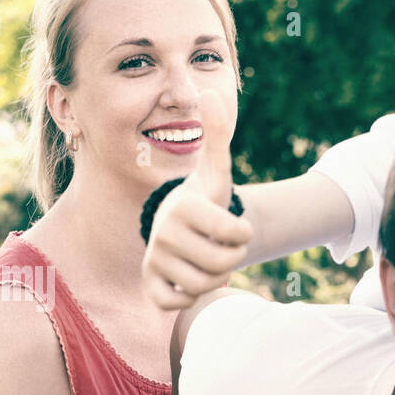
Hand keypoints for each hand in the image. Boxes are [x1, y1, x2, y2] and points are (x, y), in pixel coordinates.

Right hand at [141, 90, 251, 309]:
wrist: (177, 226)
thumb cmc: (203, 199)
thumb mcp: (216, 170)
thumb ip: (218, 135)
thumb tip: (212, 91)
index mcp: (183, 206)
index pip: (235, 235)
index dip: (243, 235)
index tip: (234, 227)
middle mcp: (162, 233)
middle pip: (222, 263)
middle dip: (231, 257)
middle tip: (222, 246)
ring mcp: (154, 261)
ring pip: (205, 285)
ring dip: (215, 277)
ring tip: (207, 259)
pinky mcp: (151, 286)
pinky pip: (175, 303)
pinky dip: (188, 296)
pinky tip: (187, 278)